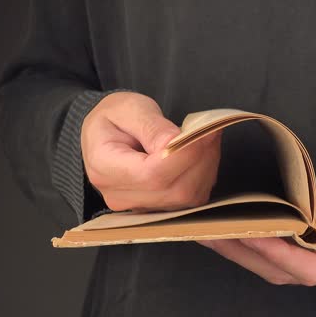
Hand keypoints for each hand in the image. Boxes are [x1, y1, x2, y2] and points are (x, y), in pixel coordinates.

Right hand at [80, 91, 221, 211]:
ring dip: (206, 166)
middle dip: (201, 158)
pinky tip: (202, 153)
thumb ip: (152, 126)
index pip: (153, 175)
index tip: (204, 130)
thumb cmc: (114, 118)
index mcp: (105, 168)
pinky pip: (191, 198)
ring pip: (188, 196)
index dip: (185, 155)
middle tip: (211, 129)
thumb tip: (178, 142)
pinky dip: (204, 174)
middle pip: (175, 190)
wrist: (106, 134)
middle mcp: (120, 196)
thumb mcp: (128, 109)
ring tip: (206, 137)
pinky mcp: (159, 207)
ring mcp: (140, 206)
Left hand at [199, 214, 315, 286]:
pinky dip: (256, 243)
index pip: (315, 267)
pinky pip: (284, 254)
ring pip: (278, 266)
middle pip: (283, 270)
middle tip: (206, 226)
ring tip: (206, 226)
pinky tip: (233, 224)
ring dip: (242, 249)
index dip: (282, 254)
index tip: (252, 232)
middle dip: (245, 252)